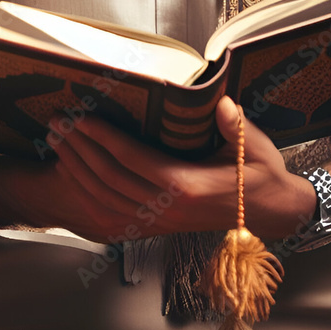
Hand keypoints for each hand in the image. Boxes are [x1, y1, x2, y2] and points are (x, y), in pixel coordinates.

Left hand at [42, 95, 315, 242]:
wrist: (273, 214)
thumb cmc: (263, 176)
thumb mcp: (255, 148)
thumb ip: (235, 127)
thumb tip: (222, 103)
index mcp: (188, 185)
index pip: (133, 160)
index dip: (103, 139)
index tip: (81, 117)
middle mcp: (168, 207)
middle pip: (110, 178)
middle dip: (79, 149)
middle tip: (57, 123)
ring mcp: (161, 220)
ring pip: (105, 198)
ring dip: (77, 170)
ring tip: (57, 143)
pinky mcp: (159, 225)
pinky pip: (113, 213)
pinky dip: (89, 194)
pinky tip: (74, 175)